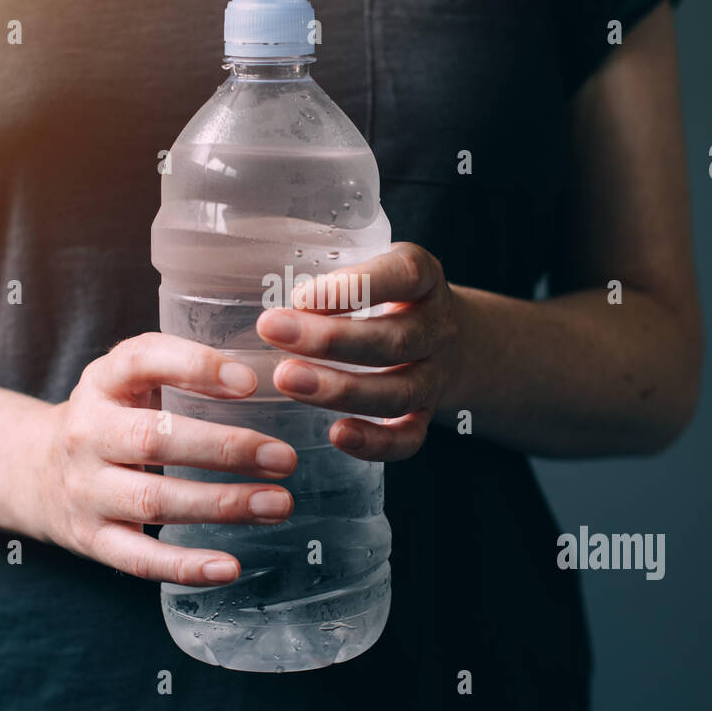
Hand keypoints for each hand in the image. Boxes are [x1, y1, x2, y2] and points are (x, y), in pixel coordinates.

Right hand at [31, 333, 298, 585]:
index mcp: (103, 381)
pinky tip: (230, 568)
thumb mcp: (131, 376)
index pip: (142, 360)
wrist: (35, 470)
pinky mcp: (92, 539)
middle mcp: (87, 433)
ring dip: (220, 504)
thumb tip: (274, 369)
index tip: (250, 383)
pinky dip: (185, 566)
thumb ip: (184, 365)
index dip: (195, 367)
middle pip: (154, 439)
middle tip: (283, 457)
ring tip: (277, 504)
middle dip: (225, 448)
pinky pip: (139, 559)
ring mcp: (85, 490)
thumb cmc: (113, 415)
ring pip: (153, 501)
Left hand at [256, 242, 461, 460]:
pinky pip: (409, 437)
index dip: (358, 285)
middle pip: (394, 339)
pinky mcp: (427, 414)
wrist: (459, 339)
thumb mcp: (376, 267)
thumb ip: (333, 272)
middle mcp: (436, 329)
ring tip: (285, 380)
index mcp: (425, 281)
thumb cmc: (391, 296)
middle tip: (272, 331)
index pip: (405, 275)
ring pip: (398, 391)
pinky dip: (375, 442)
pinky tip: (336, 435)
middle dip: (330, 340)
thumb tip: (252, 278)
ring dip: (340, 389)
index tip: (301, 294)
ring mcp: (435, 376)